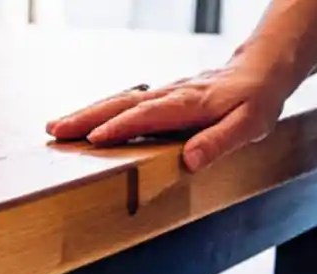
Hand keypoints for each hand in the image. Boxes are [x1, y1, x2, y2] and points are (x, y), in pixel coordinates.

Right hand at [46, 51, 303, 171]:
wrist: (262, 70)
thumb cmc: (258, 101)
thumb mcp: (251, 125)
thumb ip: (220, 141)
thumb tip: (191, 160)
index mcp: (189, 104)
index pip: (147, 115)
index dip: (119, 127)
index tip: (92, 140)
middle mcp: (169, 95)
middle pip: (121, 104)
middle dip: (86, 118)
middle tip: (54, 131)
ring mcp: (161, 94)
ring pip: (117, 102)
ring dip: (85, 114)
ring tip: (55, 128)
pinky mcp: (159, 98)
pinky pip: (124, 104)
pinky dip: (99, 112)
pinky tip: (81, 123)